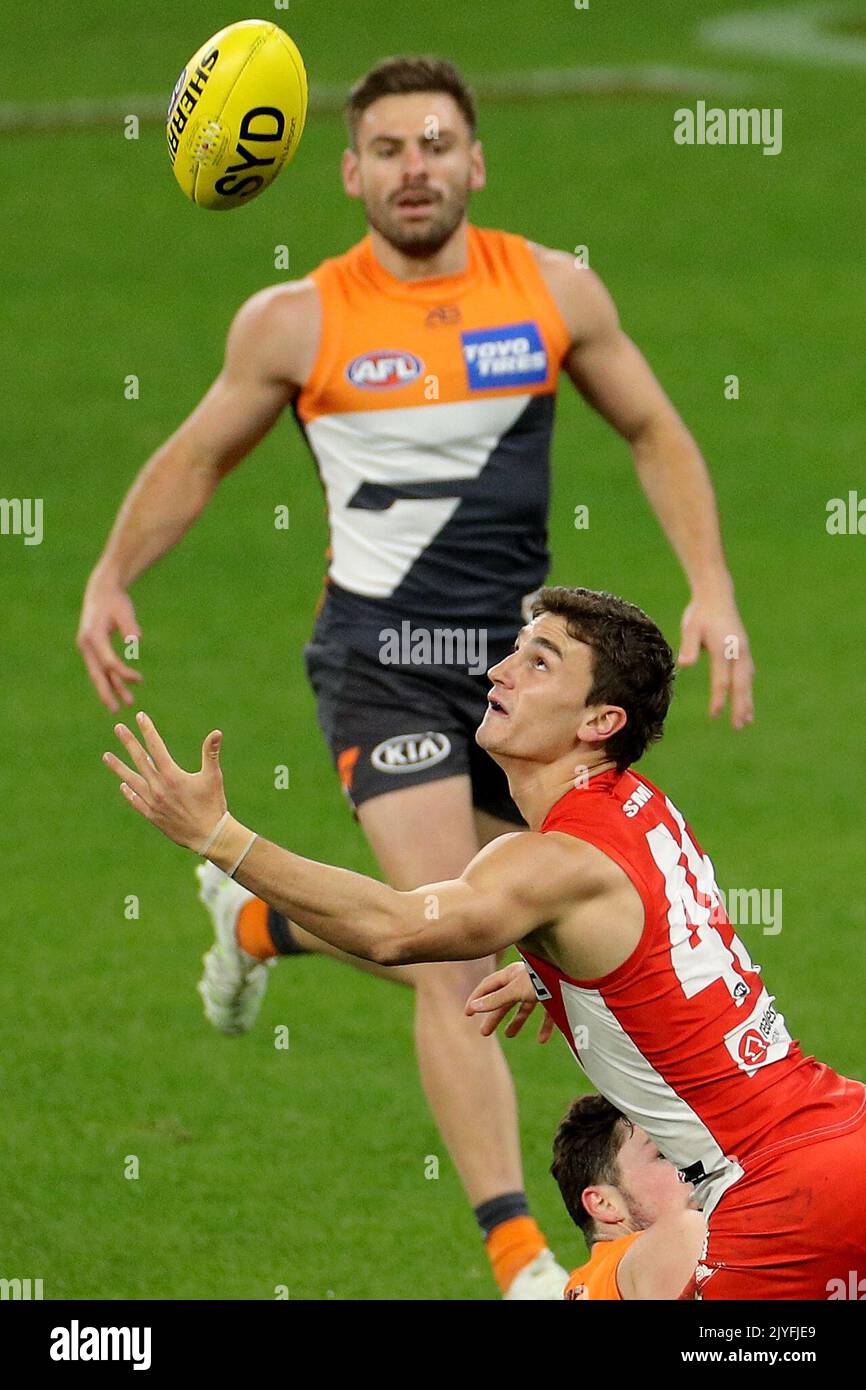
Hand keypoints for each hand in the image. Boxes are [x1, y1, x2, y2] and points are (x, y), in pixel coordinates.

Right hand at [77, 578, 142, 711]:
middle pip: (97, 673)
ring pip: (100, 673)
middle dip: (107, 692)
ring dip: (113, 688)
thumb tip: (136, 639)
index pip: (108, 661)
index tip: (139, 680)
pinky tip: (123, 690)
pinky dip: (112, 678)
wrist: (102, 592)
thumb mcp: (124, 610)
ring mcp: (89, 648)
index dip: (123, 673)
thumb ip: (129, 625)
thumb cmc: (115, 600)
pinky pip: (103, 668)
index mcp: (93, 636)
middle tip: (116, 710)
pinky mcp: (94, 649)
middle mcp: (87, 645)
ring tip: (127, 704)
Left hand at [103, 712, 226, 850]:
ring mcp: (152, 802)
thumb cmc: (213, 804)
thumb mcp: (213, 777)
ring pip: (131, 780)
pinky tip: (123, 785)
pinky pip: (136, 801)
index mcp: (172, 776)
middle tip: (118, 728)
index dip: (148, 730)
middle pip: (139, 760)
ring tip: (106, 756)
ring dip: (118, 767)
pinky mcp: (152, 816)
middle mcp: (158, 787)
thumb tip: (216, 732)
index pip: (156, 747)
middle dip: (129, 742)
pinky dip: (128, 792)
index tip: (140, 716)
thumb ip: (211, 753)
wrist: (208, 836)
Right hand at [464, 961, 553, 1041]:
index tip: (467, 1014)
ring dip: (517, 1021)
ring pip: (525, 1007)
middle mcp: (525, 980)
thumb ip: (496, 1000)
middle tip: (484, 1032)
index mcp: (512, 975)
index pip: (488, 986)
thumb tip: (473, 1008)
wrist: (575, 970)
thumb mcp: (516, 990)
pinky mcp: (557, 997)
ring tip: (509, 1035)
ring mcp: (541, 988)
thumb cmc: (543, 975)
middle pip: (505, 999)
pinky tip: (542, 1040)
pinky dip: (544, 1027)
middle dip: (495, 1016)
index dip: (477, 999)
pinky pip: (548, 1014)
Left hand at [678, 592, 754, 728]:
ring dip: (747, 701)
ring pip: (747, 681)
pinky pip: (748, 674)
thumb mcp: (690, 627)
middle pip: (740, 684)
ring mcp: (743, 651)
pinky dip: (747, 688)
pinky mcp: (744, 650)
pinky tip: (747, 700)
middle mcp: (738, 651)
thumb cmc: (700, 613)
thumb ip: (689, 646)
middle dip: (740, 706)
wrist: (717, 595)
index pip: (722, 679)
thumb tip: (684, 664)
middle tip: (738, 726)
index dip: (719, 698)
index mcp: (723, 648)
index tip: (715, 715)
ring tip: (746, 721)